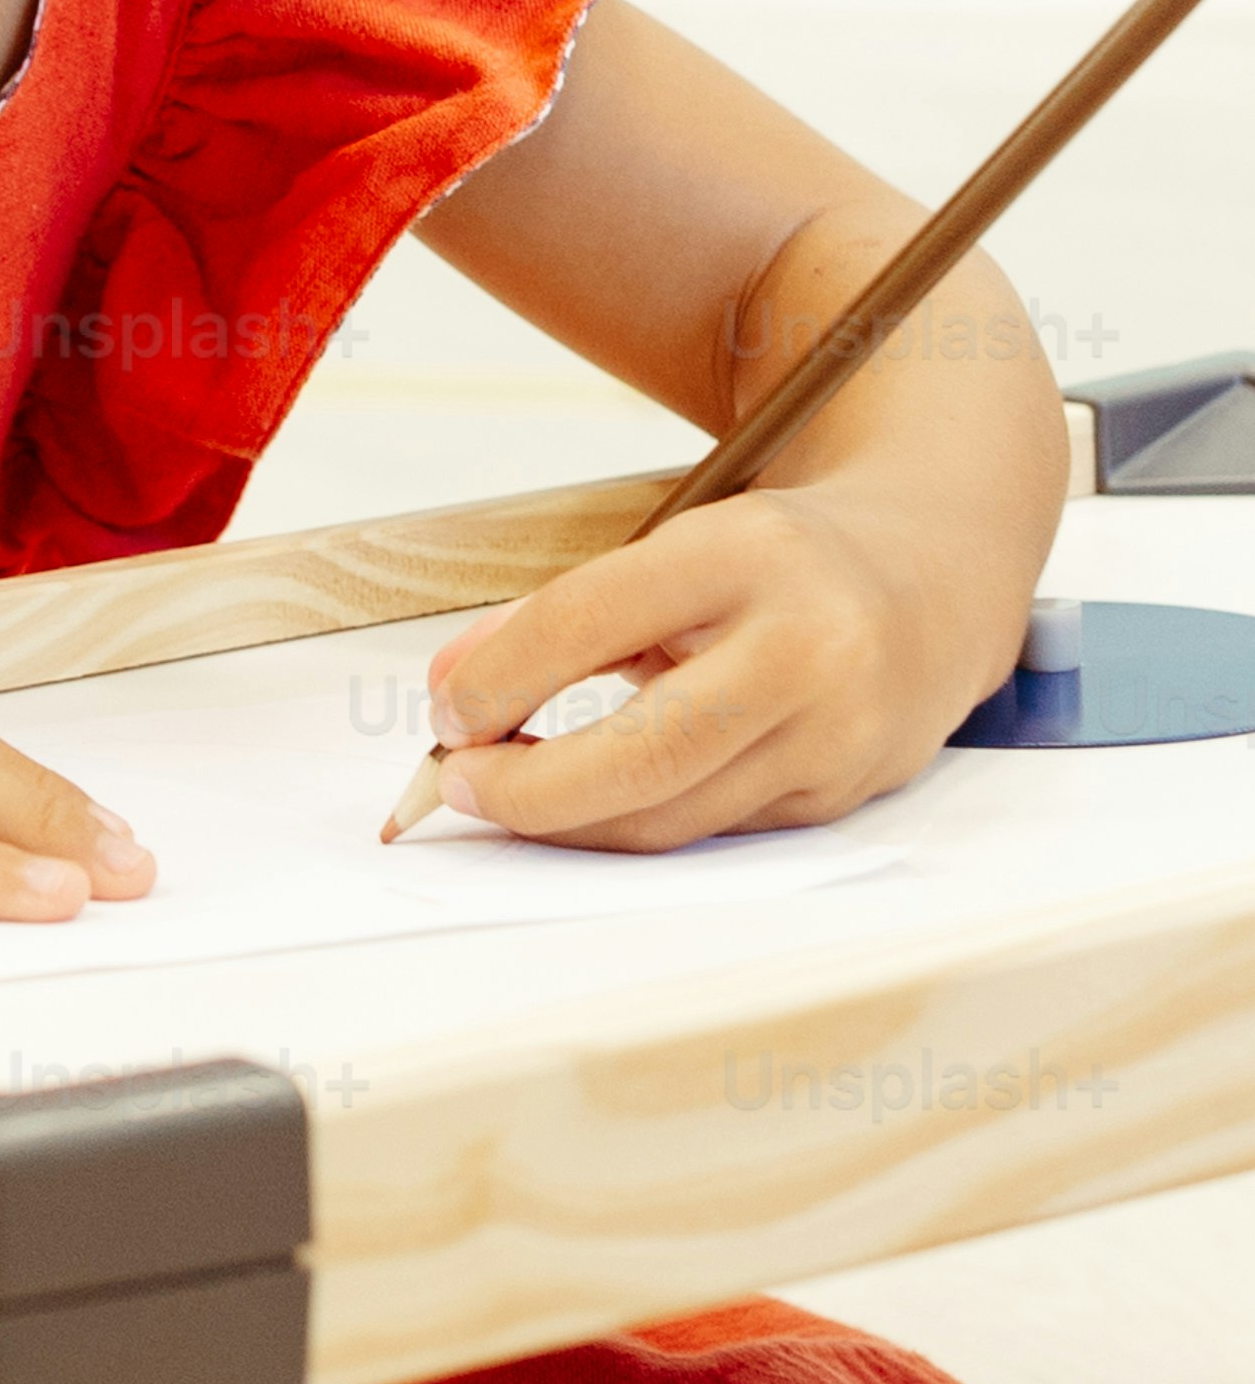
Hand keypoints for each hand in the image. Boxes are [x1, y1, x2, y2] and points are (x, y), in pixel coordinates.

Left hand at [419, 485, 1012, 850]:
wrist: (936, 574)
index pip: (588, 622)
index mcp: (745, 554)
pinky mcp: (843, 795)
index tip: (446, 710)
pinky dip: (636, 825)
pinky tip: (590, 807)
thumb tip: (449, 686)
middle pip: (641, 751)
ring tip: (509, 797)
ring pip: (673, 815)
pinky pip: (713, 831)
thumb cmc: (781, 562)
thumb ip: (554, 616)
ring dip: (569, 822)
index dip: (497, 679)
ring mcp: (836, 732)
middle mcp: (806, 645)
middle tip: (459, 784)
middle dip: (529, 788)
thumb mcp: (673, 552)